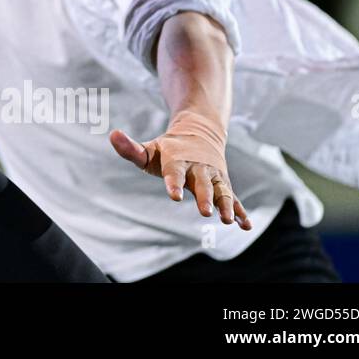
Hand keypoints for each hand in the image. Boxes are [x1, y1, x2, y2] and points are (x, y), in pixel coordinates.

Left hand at [110, 126, 251, 229]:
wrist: (200, 132)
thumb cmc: (168, 148)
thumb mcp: (150, 149)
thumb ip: (131, 148)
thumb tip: (112, 134)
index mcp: (178, 160)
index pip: (175, 172)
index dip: (174, 183)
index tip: (174, 196)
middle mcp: (199, 168)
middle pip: (202, 184)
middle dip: (205, 197)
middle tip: (205, 212)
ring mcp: (213, 177)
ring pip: (222, 191)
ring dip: (226, 205)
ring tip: (228, 220)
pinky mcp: (223, 184)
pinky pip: (234, 198)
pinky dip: (241, 211)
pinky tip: (246, 226)